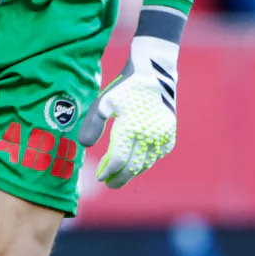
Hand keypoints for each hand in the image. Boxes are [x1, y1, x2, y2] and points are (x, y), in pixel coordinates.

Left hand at [80, 34, 178, 187]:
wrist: (154, 73)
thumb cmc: (125, 87)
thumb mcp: (104, 102)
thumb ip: (92, 125)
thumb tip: (84, 146)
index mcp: (131, 128)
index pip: (118, 161)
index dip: (108, 172)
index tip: (100, 177)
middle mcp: (149, 135)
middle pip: (133, 167)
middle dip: (120, 179)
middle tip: (109, 183)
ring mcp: (162, 136)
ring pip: (146, 163)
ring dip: (133, 172)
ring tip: (120, 174)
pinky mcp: (170, 133)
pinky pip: (158, 154)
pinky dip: (146, 161)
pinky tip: (137, 161)